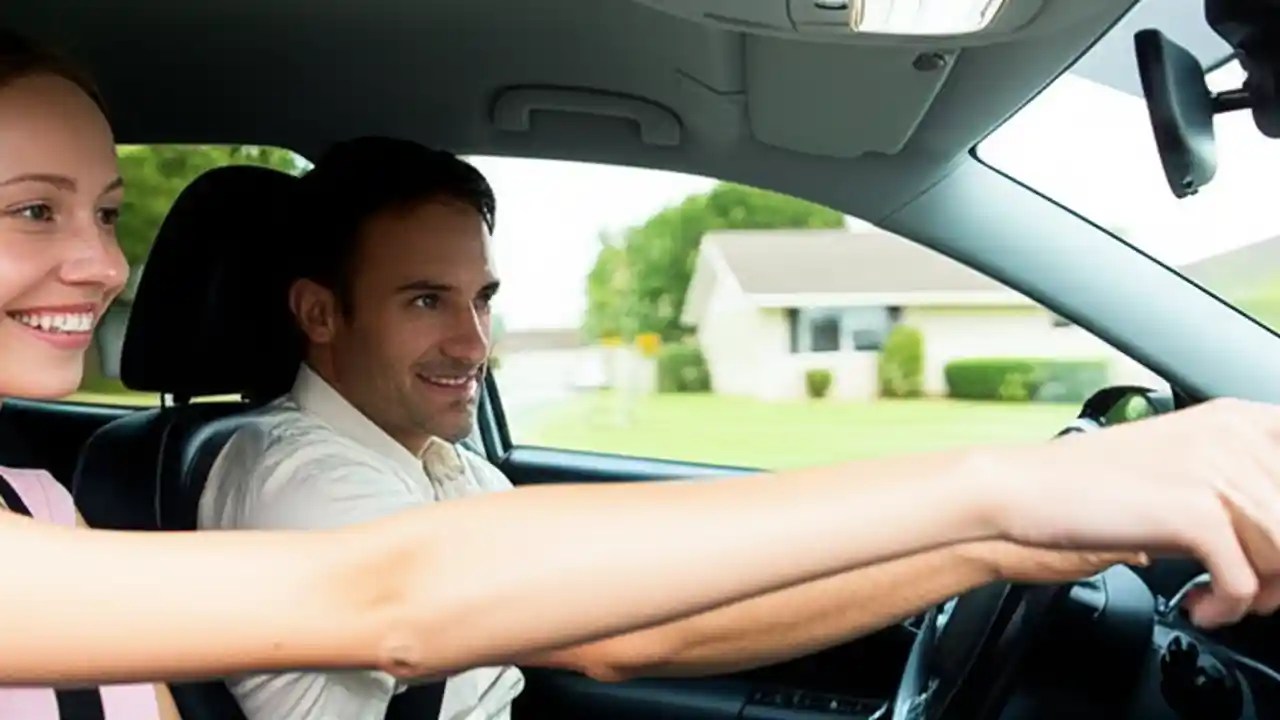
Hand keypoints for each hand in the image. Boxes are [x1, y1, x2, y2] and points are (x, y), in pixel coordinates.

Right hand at [981, 398, 1279, 628]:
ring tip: (1220, 598)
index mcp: (1235, 419)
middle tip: (1242, 585)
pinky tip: (1198, 605)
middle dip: (1276, 570)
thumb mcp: (1177, 473)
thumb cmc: (1087, 485)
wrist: (1021, 489)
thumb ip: (1232, 493)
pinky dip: (1225, 607)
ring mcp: (1215, 472)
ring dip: (1256, 593)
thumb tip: (1274, 540)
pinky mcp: (1193, 513)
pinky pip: (1243, 583)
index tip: (1264, 552)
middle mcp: (1233, 436)